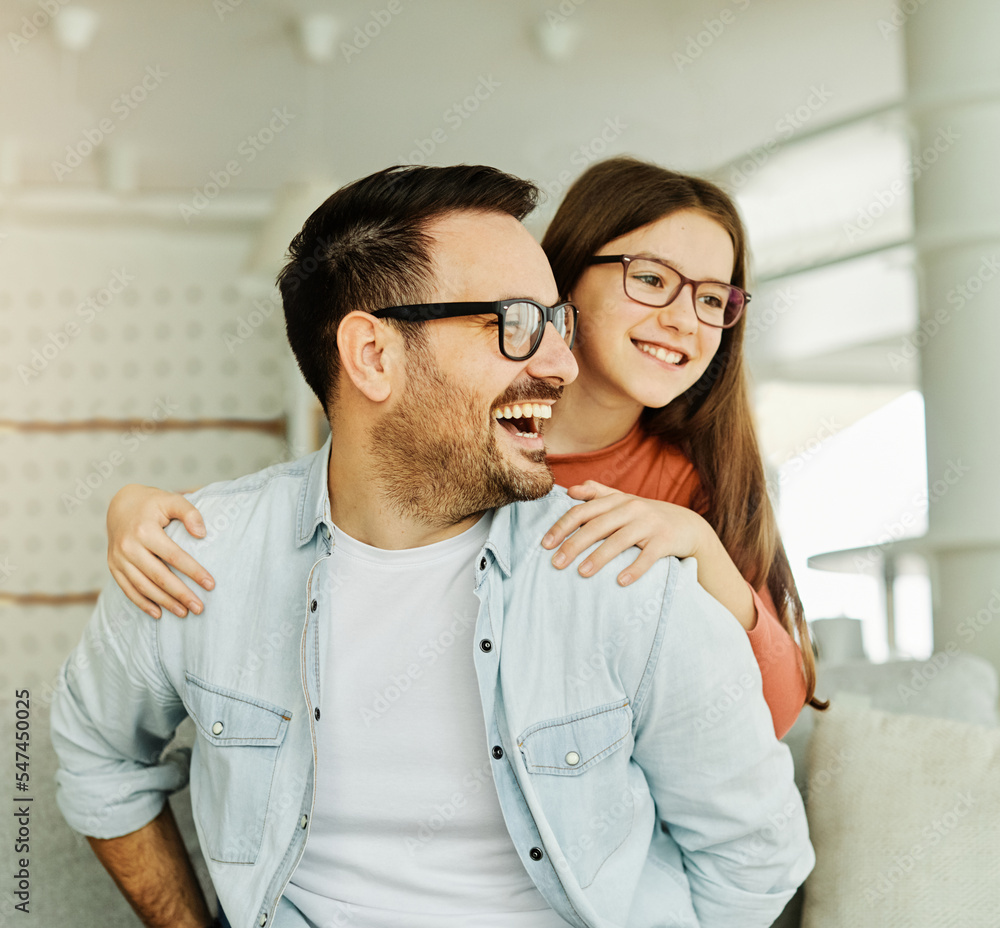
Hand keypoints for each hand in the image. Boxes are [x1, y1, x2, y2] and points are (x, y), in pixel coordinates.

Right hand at [107, 485, 213, 618]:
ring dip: (164, 602)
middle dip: (181, 594)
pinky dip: (142, 603)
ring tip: (184, 613)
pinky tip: (159, 614)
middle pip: (159, 576)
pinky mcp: (113, 567)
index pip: (174, 556)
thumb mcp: (172, 500)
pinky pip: (128, 589)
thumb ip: (190, 513)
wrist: (120, 505)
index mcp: (144, 530)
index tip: (210, 584)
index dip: (193, 571)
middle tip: (200, 608)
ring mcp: (118, 559)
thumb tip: (202, 534)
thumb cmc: (152, 503)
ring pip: (143, 586)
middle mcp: (128, 547)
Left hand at [541, 481, 706, 585]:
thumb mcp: (624, 501)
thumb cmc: (647, 516)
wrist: (688, 526)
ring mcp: (650, 523)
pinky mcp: (666, 540)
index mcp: (617, 500)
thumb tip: (570, 490)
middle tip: (556, 563)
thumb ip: (598, 493)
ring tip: (582, 573)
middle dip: (574, 544)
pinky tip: (620, 582)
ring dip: (599, 557)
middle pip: (597, 526)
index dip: (562, 527)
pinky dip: (634, 569)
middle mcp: (632, 508)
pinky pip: (648, 556)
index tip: (545, 544)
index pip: (583, 511)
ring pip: (620, 540)